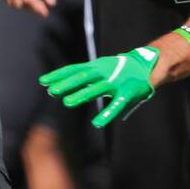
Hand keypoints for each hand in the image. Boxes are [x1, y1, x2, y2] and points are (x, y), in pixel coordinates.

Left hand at [39, 47, 158, 128]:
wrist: (147, 65)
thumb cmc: (120, 70)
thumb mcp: (101, 70)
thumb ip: (85, 81)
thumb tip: (64, 90)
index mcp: (96, 66)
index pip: (73, 69)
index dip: (58, 75)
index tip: (42, 81)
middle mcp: (104, 72)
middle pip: (82, 77)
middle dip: (67, 84)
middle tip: (52, 91)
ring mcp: (115, 81)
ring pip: (96, 89)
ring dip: (81, 95)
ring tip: (67, 103)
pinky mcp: (127, 92)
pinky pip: (116, 105)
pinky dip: (107, 114)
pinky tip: (98, 123)